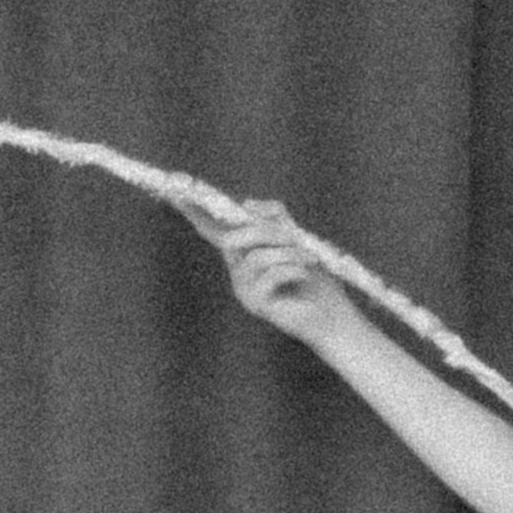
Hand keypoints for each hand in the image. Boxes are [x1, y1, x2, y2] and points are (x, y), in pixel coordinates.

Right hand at [211, 205, 360, 344]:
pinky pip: (269, 275)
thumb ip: (275, 218)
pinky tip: (305, 273)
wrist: (332, 315)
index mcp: (243, 255)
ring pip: (256, 257)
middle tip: (295, 236)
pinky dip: (292, 268)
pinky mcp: (256, 304)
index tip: (179, 196)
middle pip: (234, 239)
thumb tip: (247, 203)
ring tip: (308, 257)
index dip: (197, 215)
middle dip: (266, 231)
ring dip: (287, 251)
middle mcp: (238, 273)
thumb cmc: (316, 279)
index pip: (215, 232)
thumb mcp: (297, 239)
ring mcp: (244, 290)